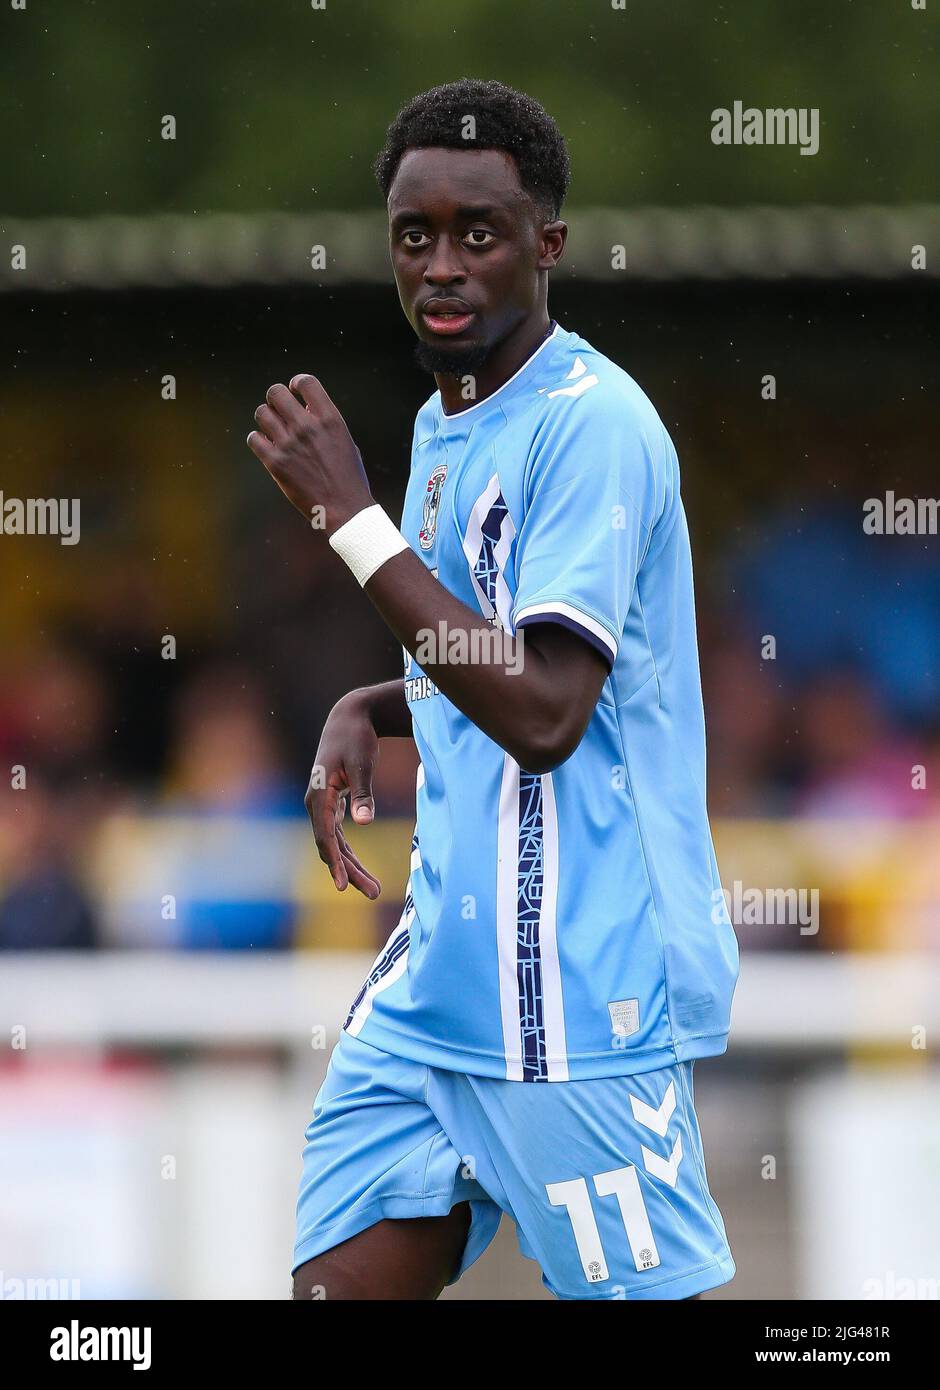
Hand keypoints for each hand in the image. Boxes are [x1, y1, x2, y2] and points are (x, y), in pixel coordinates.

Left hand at [247, 374, 373, 534]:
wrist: (344, 509)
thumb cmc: (348, 476)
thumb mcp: (345, 441)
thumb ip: (325, 421)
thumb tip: (305, 407)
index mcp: (330, 419)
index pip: (306, 382)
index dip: (296, 382)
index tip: (294, 390)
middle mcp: (308, 427)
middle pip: (276, 393)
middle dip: (275, 398)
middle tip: (280, 410)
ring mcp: (289, 444)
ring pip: (261, 413)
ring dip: (266, 418)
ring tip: (273, 429)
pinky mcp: (275, 463)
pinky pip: (254, 438)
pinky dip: (258, 440)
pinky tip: (267, 446)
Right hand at [305, 691, 381, 897]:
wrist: (349, 718)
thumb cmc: (356, 739)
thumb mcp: (362, 764)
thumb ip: (364, 793)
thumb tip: (365, 823)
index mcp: (319, 796)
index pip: (325, 837)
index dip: (334, 862)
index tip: (342, 885)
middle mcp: (316, 804)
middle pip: (330, 846)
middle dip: (350, 871)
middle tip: (373, 893)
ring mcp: (323, 806)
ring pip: (335, 844)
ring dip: (352, 866)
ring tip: (374, 888)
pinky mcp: (333, 804)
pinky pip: (339, 836)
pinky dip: (349, 852)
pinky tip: (361, 869)